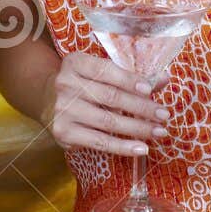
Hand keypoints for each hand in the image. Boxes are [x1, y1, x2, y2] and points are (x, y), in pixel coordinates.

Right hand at [42, 51, 168, 155]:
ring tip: (159, 132)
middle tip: (164, 115)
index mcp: (75, 62)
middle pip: (110, 98)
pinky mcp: (63, 133)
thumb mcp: (101, 72)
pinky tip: (141, 148)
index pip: (106, 70)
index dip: (129, 80)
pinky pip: (99, 142)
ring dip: (138, 128)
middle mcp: (65, 84)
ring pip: (108, 121)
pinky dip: (123, 146)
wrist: (46, 99)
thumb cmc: (83, 83)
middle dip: (141, 107)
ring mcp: (63, 110)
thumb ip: (130, 75)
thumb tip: (164, 79)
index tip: (151, 90)